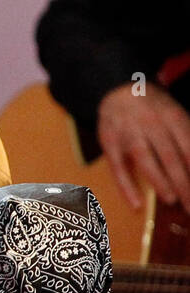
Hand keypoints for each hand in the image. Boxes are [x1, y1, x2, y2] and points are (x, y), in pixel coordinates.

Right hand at [96, 81, 189, 211]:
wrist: (119, 89)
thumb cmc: (154, 108)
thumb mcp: (177, 115)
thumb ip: (187, 137)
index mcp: (173, 117)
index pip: (189, 148)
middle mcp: (151, 124)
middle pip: (170, 157)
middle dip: (183, 183)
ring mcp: (129, 133)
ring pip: (145, 160)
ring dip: (160, 182)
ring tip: (171, 200)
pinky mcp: (110, 142)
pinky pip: (117, 167)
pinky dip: (126, 186)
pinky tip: (136, 203)